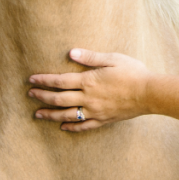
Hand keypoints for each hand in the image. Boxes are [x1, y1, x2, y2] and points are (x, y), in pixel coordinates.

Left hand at [28, 48, 151, 131]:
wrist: (149, 93)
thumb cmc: (132, 72)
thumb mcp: (112, 58)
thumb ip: (90, 57)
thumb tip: (70, 52)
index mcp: (89, 81)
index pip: (60, 81)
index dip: (44, 80)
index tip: (31, 79)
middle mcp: (88, 98)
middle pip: (59, 99)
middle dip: (42, 97)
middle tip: (30, 95)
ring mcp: (95, 111)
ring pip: (66, 115)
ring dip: (50, 114)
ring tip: (37, 114)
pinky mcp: (103, 120)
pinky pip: (83, 126)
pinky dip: (71, 127)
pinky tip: (62, 127)